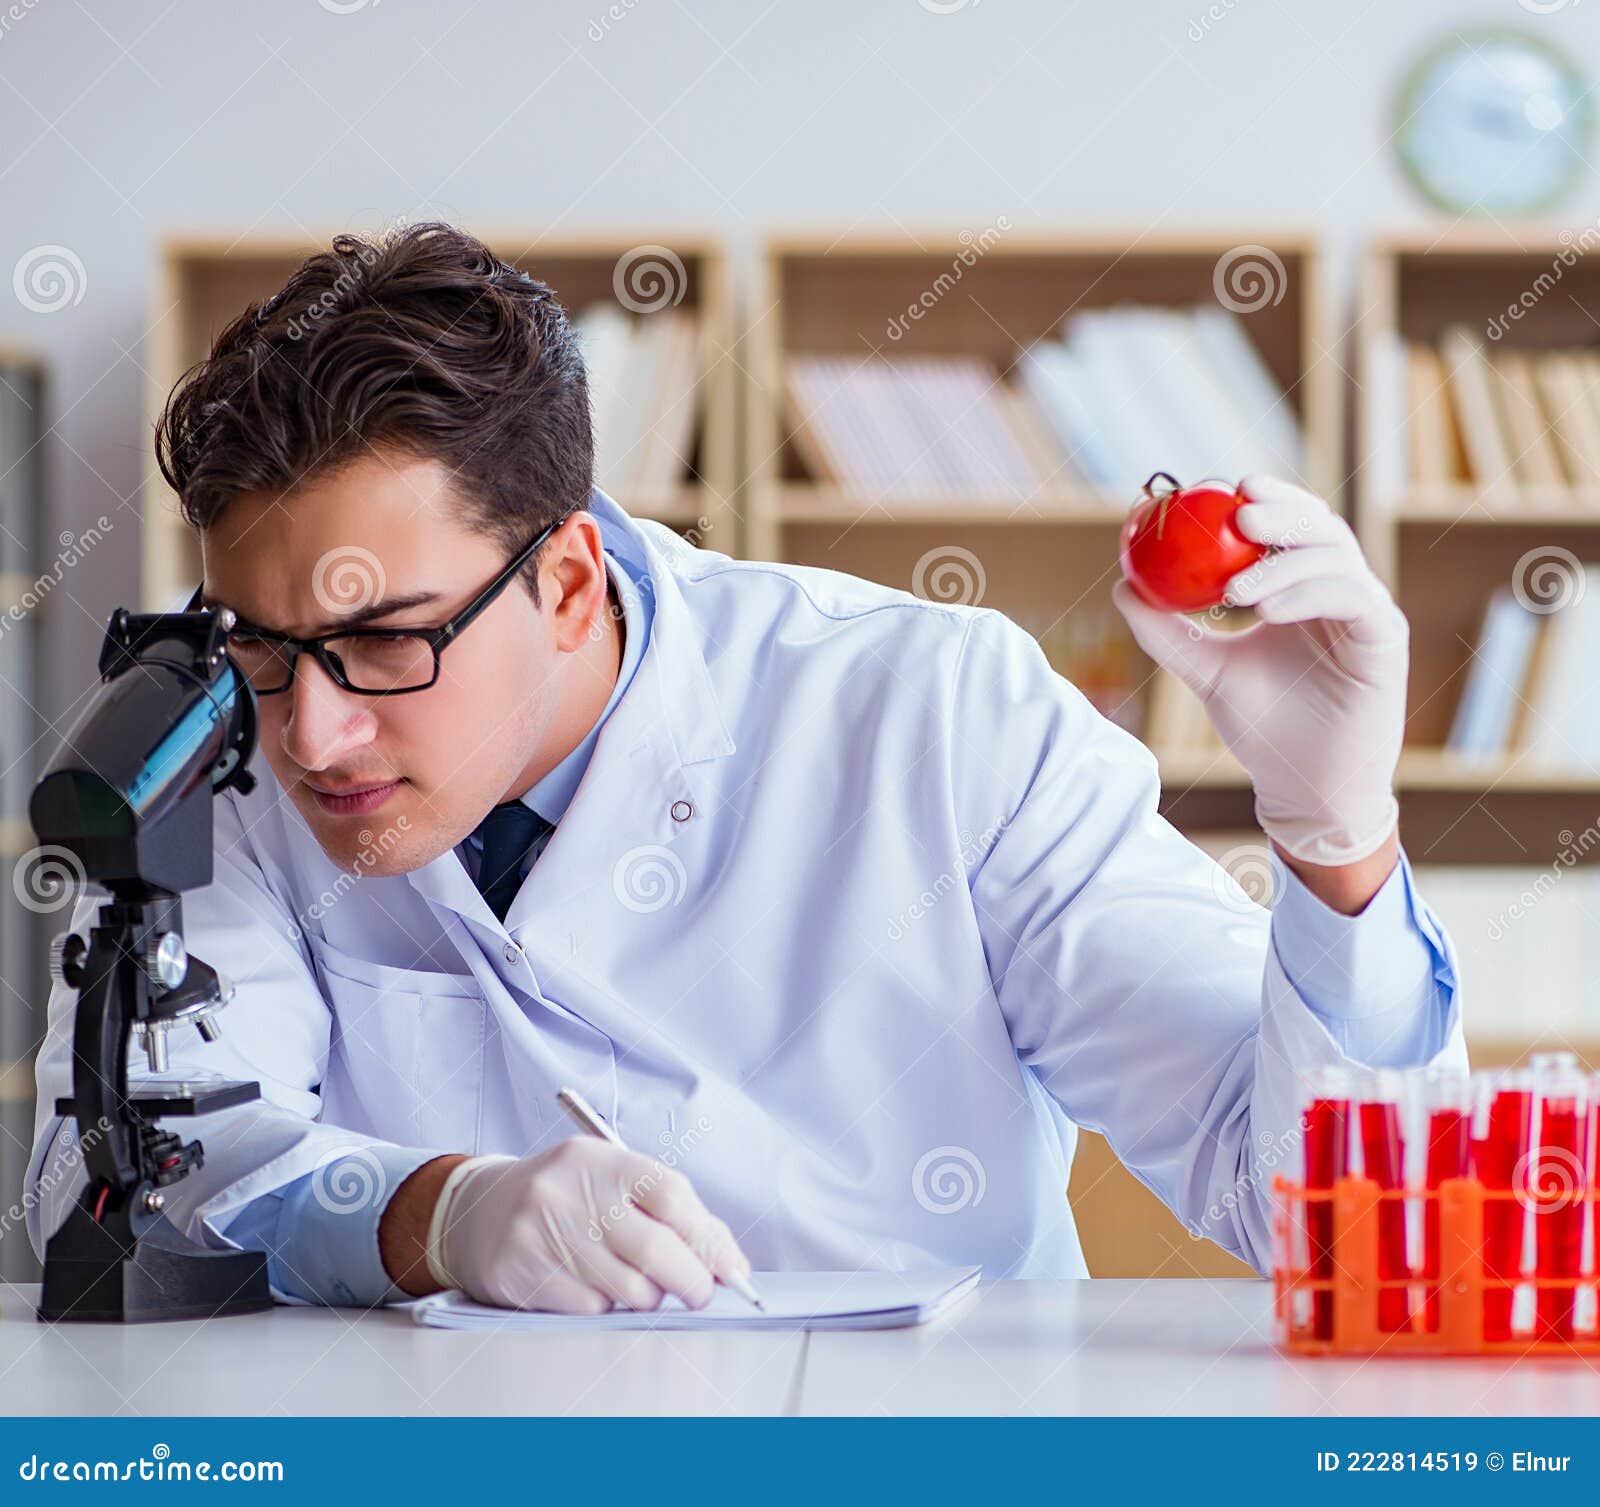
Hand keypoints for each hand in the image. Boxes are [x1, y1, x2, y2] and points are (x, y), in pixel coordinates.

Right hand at [427, 1138, 752, 1312]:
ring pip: (627, 1289)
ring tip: (635, 1282)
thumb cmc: (568, 1197)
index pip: (672, 1195)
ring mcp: (542, 1233)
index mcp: (602, 1159)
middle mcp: (571, 1191)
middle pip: (654, 1250)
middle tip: (700, 1294)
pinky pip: (591, 1309)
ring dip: (645, 1297)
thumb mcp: (614, 1181)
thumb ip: (672, 1212)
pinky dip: (605, 1307)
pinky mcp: (522, 1273)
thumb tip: (728, 1262)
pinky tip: (590, 1286)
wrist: (478, 1212)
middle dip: (691, 1281)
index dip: (709, 1239)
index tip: (731, 1271)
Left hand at [1112, 474, 1406, 867]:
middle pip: (1321, 528)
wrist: (1301, 786)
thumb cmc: (1263, 727)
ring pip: (1337, 559)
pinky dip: (1311, 593)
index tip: (1227, 487)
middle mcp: (1340, 593)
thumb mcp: (1204, 671)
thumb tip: (1122, 586)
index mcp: (1303, 589)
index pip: (1292, 526)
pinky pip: (1354, 599)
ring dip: (1285, 562)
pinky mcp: (1385, 639)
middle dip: (1283, 512)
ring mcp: (1366, 613)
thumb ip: (1167, 631)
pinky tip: (1271, 609)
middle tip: (1240, 512)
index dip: (1269, 499)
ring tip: (1238, 588)